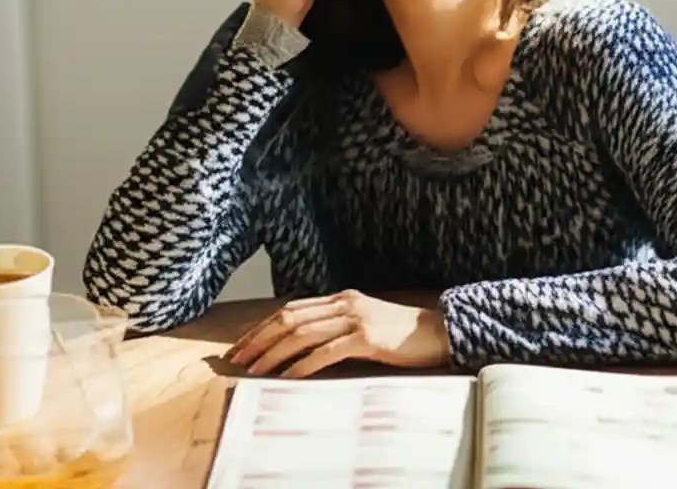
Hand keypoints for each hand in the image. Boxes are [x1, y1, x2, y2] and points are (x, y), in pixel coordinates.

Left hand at [223, 290, 451, 377]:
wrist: (439, 333)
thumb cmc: (401, 335)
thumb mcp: (364, 324)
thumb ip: (336, 328)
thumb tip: (301, 349)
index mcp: (340, 298)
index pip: (290, 309)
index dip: (262, 327)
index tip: (242, 345)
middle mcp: (344, 303)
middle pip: (289, 318)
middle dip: (258, 338)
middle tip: (237, 358)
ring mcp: (355, 318)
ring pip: (301, 334)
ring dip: (273, 353)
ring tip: (255, 370)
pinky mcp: (366, 338)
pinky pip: (325, 352)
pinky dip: (302, 365)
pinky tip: (287, 378)